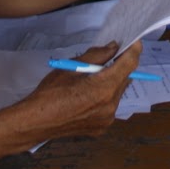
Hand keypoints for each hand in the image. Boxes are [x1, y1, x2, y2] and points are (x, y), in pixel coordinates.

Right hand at [26, 41, 140, 139]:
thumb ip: (96, 56)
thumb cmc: (50, 93)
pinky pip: (110, 106)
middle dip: (120, 66)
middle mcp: (110, 105)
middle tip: (112, 55)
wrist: (35, 122)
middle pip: (125, 79)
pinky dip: (105, 97)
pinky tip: (89, 94)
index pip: (129, 64)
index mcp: (103, 88)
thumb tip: (112, 48)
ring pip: (117, 93)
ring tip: (94, 76)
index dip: (133, 50)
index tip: (134, 41)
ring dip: (112, 82)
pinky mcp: (101, 127)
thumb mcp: (71, 67)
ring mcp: (107, 119)